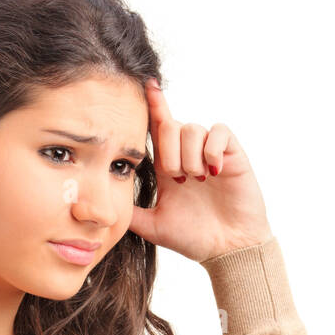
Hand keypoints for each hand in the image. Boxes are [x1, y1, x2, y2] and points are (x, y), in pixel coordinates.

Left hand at [129, 78, 273, 263]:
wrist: (226, 249)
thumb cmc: (193, 238)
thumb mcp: (153, 227)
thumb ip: (132, 213)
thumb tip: (103, 204)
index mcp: (168, 167)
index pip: (157, 129)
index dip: (153, 106)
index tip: (145, 85)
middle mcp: (187, 154)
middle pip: (169, 126)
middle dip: (168, 152)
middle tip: (177, 180)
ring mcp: (210, 152)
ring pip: (192, 129)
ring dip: (189, 156)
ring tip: (197, 180)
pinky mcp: (232, 153)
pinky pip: (218, 132)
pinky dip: (211, 150)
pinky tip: (213, 171)